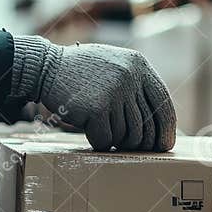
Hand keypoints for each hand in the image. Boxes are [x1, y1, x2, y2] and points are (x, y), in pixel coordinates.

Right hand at [10, 35, 176, 151]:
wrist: (45, 67)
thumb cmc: (80, 73)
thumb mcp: (114, 66)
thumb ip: (136, 86)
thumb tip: (159, 126)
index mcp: (139, 65)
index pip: (164, 105)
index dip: (166, 130)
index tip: (163, 145)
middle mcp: (130, 77)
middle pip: (146, 127)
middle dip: (138, 143)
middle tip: (126, 146)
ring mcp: (114, 92)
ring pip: (126, 136)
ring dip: (114, 141)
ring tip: (101, 129)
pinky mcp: (97, 108)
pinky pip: (106, 140)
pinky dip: (97, 142)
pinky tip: (88, 130)